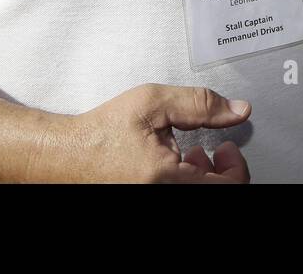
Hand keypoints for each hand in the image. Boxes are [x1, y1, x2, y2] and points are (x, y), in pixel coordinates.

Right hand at [40, 83, 250, 182]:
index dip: (236, 166)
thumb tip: (237, 110)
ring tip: (192, 155)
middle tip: (214, 150)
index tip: (227, 148)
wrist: (66, 156)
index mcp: (166, 180)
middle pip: (214, 192)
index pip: (227, 187)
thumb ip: (200, 104)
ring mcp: (152, 200)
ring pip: (197, 193)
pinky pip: (179, 194)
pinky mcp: (145, 199)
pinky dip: (185, 180)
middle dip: (221, 170)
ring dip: (204, 176)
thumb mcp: (153, 103)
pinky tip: (175, 163)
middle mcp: (161, 196)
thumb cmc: (100, 134)